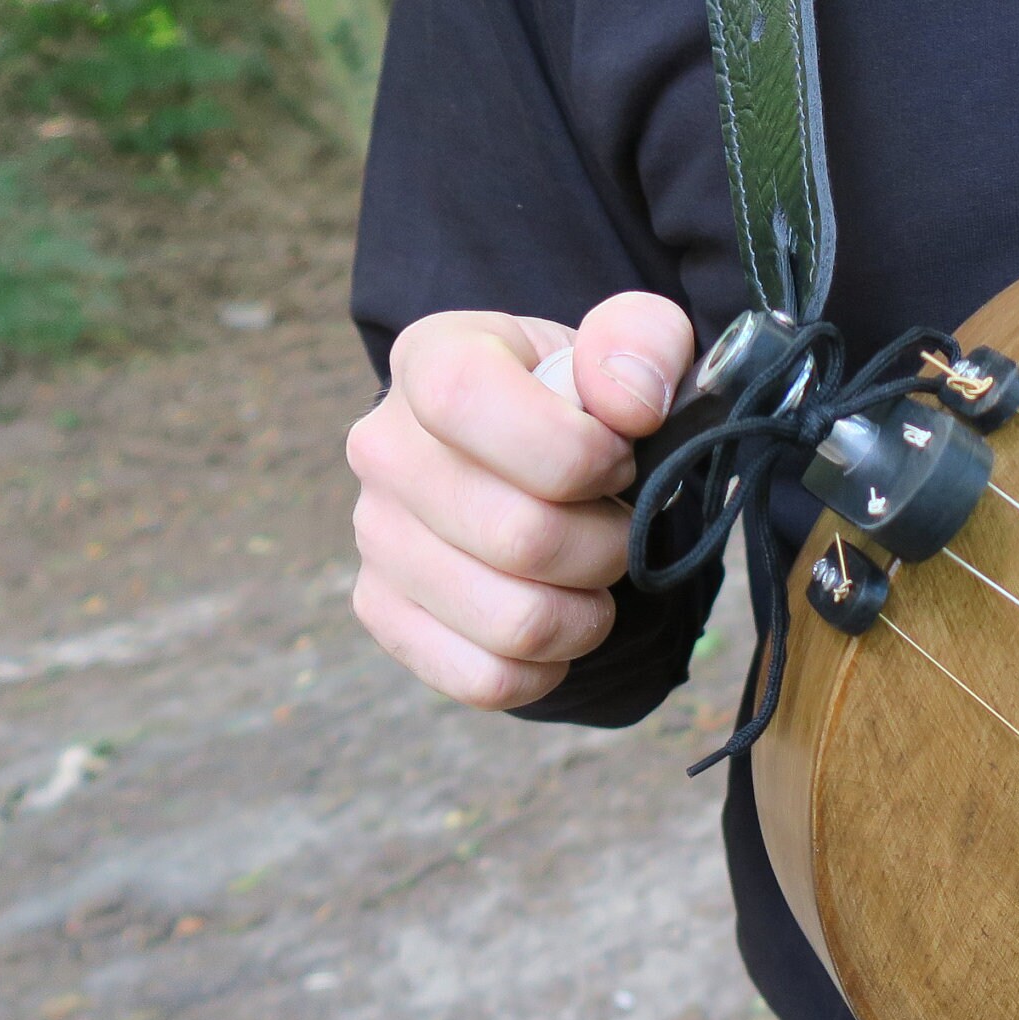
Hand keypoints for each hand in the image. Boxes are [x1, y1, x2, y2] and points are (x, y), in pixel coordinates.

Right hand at [347, 292, 694, 709]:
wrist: (536, 470)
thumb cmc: (584, 408)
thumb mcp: (627, 349)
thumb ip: (642, 340)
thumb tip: (627, 399)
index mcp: (432, 359)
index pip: (464, 400)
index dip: (569, 449)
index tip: (618, 458)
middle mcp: (383, 447)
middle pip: (520, 537)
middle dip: (607, 546)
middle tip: (619, 527)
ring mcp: (375, 537)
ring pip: (515, 622)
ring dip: (587, 614)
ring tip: (592, 577)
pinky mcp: (384, 612)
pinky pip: (485, 679)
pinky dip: (547, 668)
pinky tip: (558, 621)